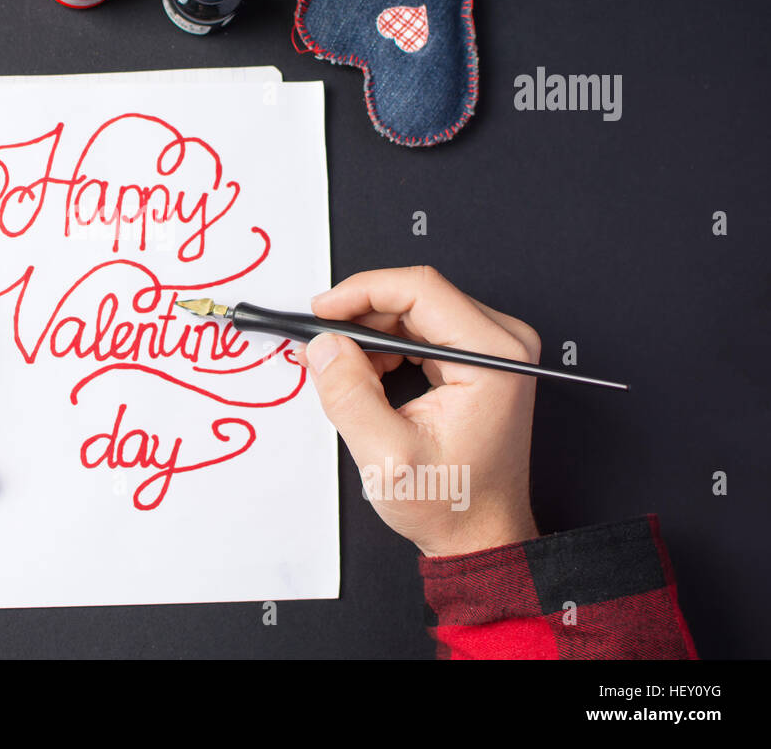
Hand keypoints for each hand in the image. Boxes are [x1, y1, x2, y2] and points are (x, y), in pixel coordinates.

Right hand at [300, 266, 540, 556]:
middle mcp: (502, 344)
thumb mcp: (388, 457)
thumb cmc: (454, 503)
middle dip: (359, 317)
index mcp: (494, 358)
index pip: (420, 290)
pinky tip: (366, 376)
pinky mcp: (479, 359)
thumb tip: (323, 346)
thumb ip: (350, 395)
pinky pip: (422, 331)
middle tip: (320, 344)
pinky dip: (385, 347)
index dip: (361, 292)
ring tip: (341, 371)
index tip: (321, 311)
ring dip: (370, 335)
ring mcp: (493, 349)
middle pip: (416, 297)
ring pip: (414, 312)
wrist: (481, 533)